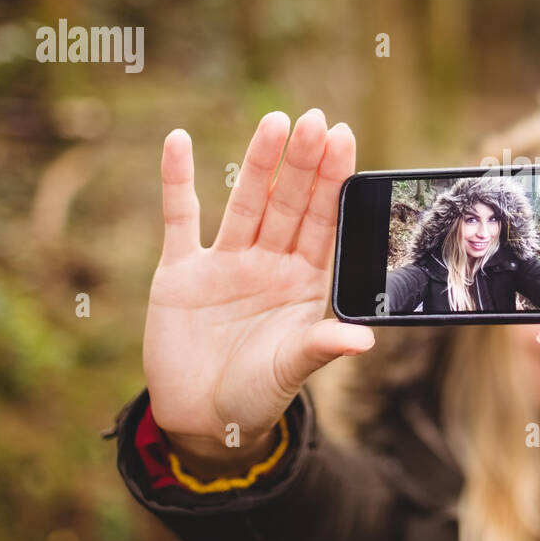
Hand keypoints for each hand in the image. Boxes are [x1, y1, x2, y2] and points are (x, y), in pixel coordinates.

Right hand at [142, 110, 374, 475]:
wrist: (202, 421)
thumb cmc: (257, 396)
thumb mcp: (291, 370)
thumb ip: (321, 347)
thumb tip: (364, 340)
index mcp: (304, 282)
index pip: (323, 221)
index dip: (332, 181)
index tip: (343, 137)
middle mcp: (269, 263)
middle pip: (289, 203)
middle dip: (302, 163)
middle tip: (314, 119)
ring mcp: (225, 263)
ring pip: (245, 203)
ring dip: (258, 164)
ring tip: (274, 122)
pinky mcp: (180, 272)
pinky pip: (179, 219)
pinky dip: (176, 181)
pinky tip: (177, 141)